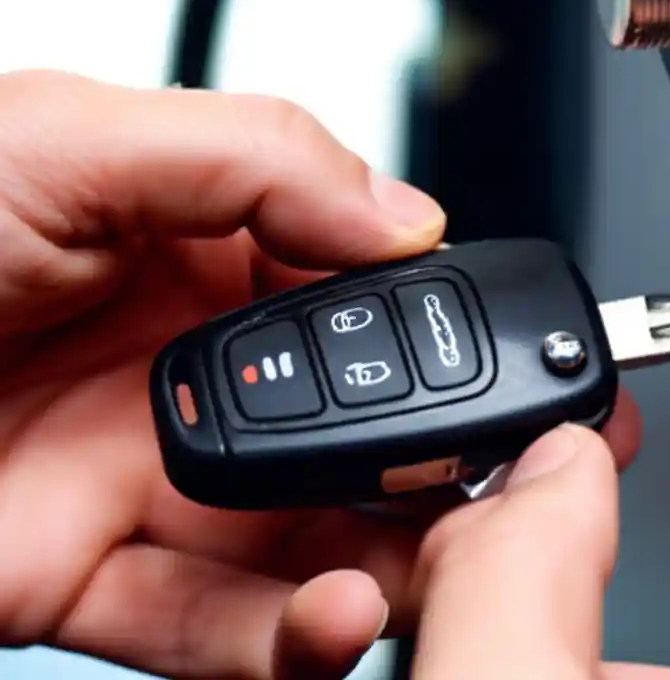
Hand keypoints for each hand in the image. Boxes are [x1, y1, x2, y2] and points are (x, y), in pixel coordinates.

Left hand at [0, 70, 640, 678]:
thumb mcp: (63, 136)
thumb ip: (257, 157)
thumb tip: (406, 218)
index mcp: (192, 247)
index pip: (359, 291)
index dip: (439, 328)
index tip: (508, 358)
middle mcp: (180, 365)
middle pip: (349, 426)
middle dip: (440, 459)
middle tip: (510, 477)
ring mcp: (142, 477)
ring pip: (307, 534)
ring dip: (391, 555)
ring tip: (445, 556)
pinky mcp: (87, 579)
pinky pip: (216, 623)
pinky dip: (289, 636)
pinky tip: (340, 612)